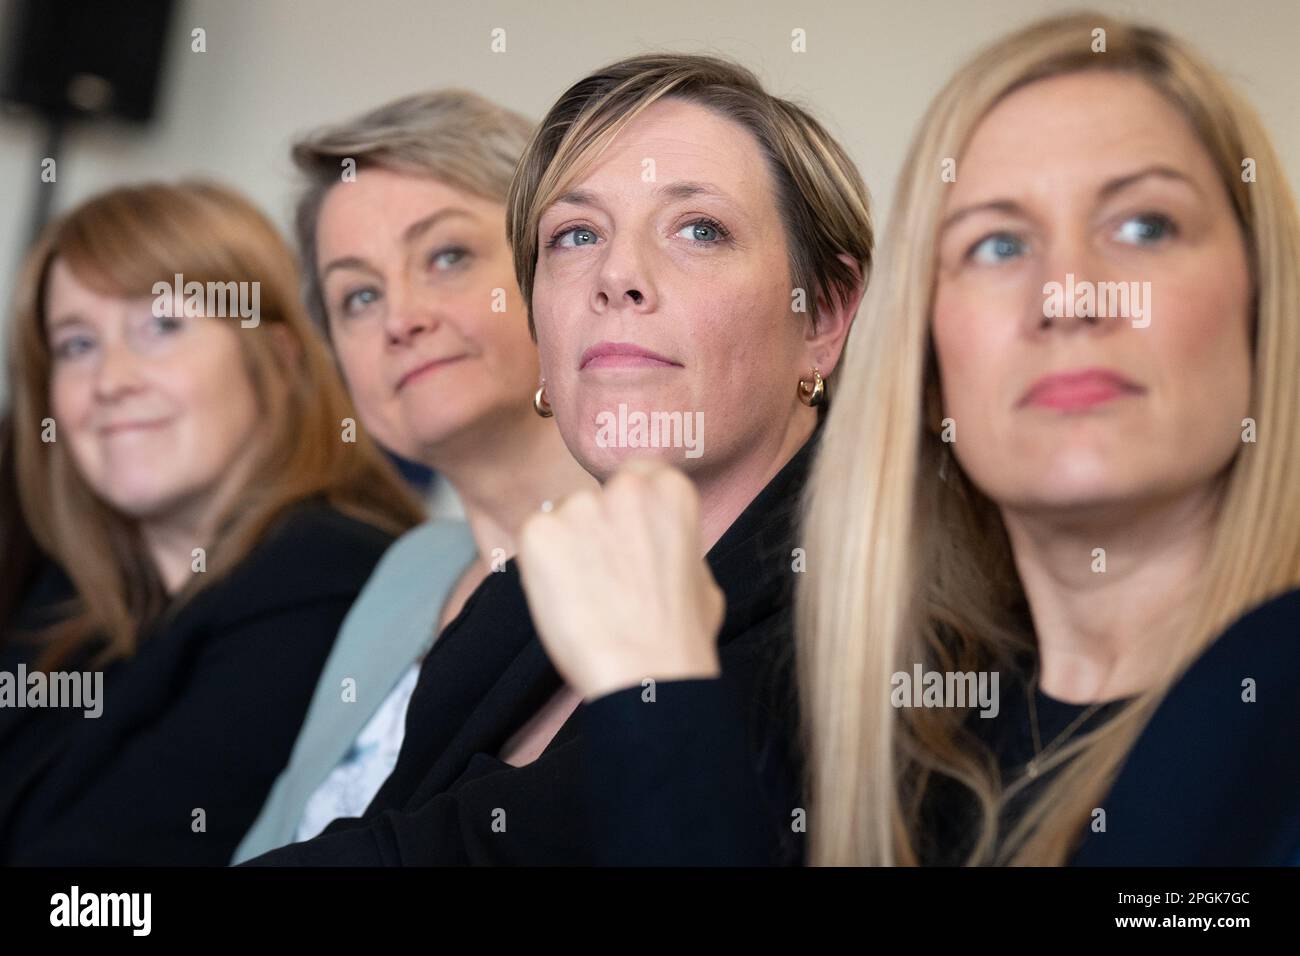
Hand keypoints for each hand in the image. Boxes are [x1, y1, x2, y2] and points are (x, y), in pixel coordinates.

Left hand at [517, 458, 724, 699]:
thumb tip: (655, 543)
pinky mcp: (538, 532)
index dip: (624, 511)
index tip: (622, 538)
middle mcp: (624, 487)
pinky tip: (564, 599)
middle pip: (593, 497)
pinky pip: (532, 540)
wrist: (647, 674)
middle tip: (602, 577)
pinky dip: (539, 568)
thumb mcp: (701, 576)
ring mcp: (579, 506)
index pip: (635, 476)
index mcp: (670, 490)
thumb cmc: (680, 637)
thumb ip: (673, 542)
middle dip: (592, 530)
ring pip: (560, 518)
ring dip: (565, 549)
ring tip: (584, 596)